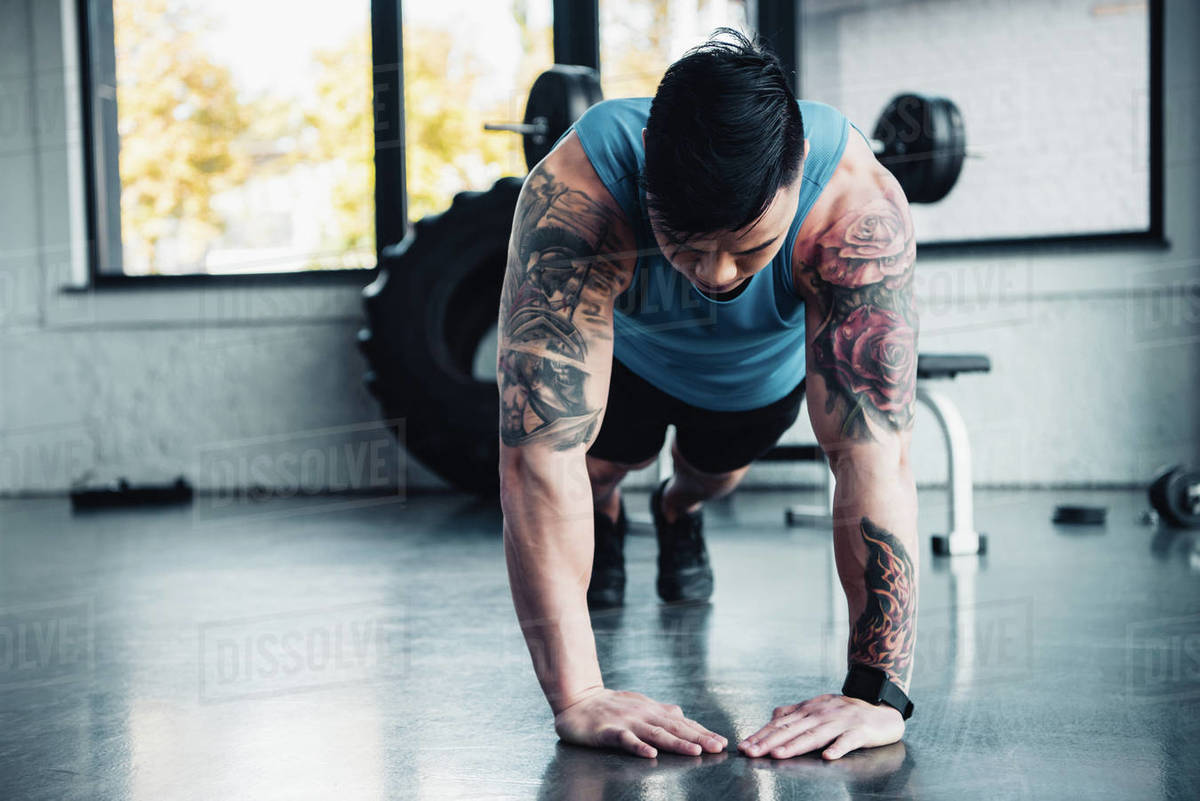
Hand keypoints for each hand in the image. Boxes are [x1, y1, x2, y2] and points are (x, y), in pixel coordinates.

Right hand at [554, 687, 727, 758]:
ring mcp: (627, 722)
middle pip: (675, 728)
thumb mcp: (640, 704)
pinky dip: (638, 747)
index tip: (722, 741)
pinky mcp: (608, 731)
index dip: (703, 732)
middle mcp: (644, 715)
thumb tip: (683, 714)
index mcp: (653, 711)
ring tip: (695, 752)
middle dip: (699, 738)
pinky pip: (625, 740)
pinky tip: (650, 754)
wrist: (577, 699)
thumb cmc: (610, 705)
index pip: (682, 723)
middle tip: (718, 748)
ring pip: (655, 734)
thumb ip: (661, 711)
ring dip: (676, 743)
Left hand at [738, 694, 904, 759]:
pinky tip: (828, 757)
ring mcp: (841, 722)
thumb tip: (773, 716)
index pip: (780, 723)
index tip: (744, 745)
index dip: (761, 734)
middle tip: (750, 752)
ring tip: (778, 755)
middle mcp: (821, 714)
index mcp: (809, 710)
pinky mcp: (860, 732)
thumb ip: (796, 713)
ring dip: (795, 746)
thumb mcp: (819, 708)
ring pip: (815, 735)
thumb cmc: (846, 711)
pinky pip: (848, 741)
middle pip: (792, 729)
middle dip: (769, 742)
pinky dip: (838, 748)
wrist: (881, 708)